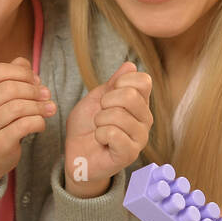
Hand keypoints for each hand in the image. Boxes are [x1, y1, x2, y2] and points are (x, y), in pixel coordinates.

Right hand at [0, 57, 55, 185]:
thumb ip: (10, 74)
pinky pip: (25, 125)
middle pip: (10, 88)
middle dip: (33, 90)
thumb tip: (25, 63)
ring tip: (49, 108)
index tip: (36, 80)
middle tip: (45, 94)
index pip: (0, 71)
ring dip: (39, 106)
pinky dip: (39, 121)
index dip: (23, 72)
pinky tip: (40, 123)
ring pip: (18, 107)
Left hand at [63, 61, 152, 198]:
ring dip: (99, 121)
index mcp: (140, 104)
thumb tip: (130, 65)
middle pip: (131, 96)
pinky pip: (112, 133)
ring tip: (99, 130)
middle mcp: (145, 120)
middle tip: (100, 115)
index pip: (143, 81)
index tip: (107, 96)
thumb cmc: (86, 127)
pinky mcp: (130, 154)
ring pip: (118, 115)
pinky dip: (99, 134)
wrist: (76, 155)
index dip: (120, 82)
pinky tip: (100, 141)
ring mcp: (140, 138)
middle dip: (106, 102)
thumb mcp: (95, 99)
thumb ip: (113, 83)